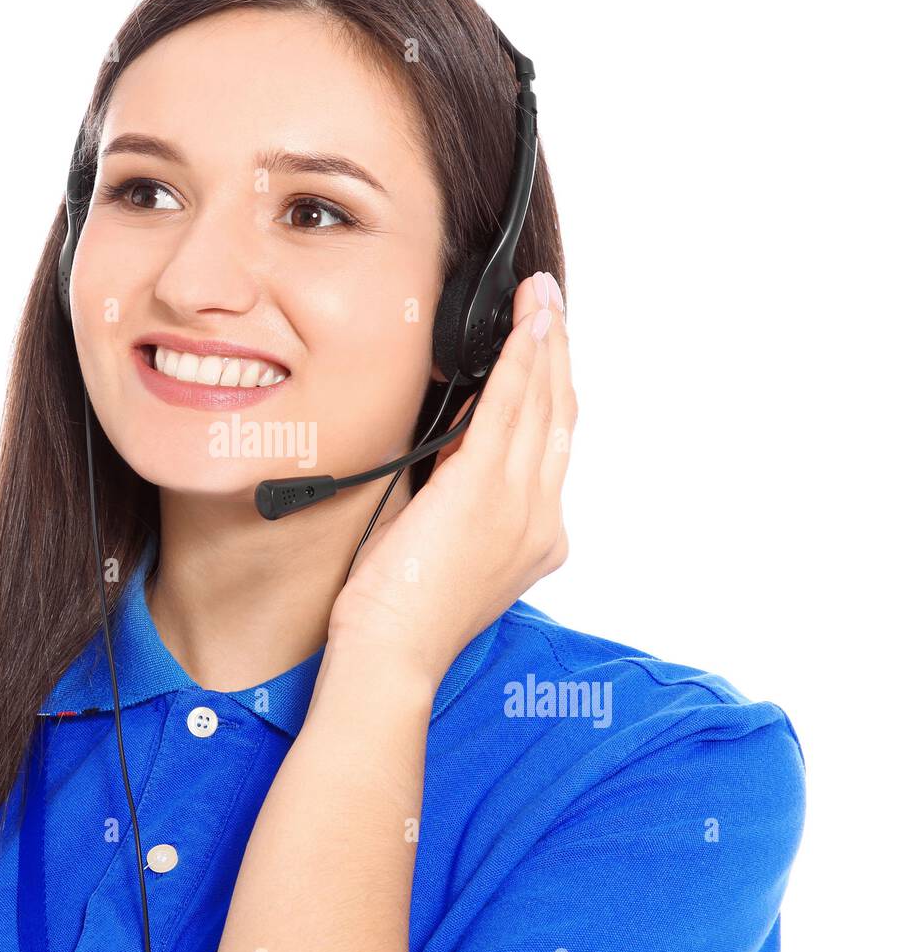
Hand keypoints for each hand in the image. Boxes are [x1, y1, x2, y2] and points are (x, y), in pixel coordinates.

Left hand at [328, 271, 574, 683]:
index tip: (545, 348)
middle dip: (557, 351)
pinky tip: (525, 327)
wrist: (392, 653)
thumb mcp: (446, 546)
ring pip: (542, 404)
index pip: (553, 446)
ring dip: (542, 341)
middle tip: (550, 303)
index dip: (552, 389)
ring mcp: (520, 504)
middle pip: (559, 416)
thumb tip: (451, 441)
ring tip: (541, 298)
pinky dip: (519, 361)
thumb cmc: (403, 611)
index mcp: (537, 536)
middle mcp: (542, 518)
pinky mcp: (484, 489)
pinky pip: (508, 409)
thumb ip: (460, 495)